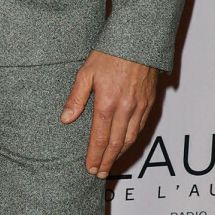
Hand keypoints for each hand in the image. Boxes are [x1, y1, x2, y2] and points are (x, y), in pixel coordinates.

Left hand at [61, 51, 158, 178]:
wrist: (138, 40)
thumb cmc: (109, 54)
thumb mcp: (85, 73)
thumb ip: (76, 98)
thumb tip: (66, 119)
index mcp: (107, 103)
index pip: (100, 138)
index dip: (95, 156)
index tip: (90, 168)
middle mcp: (126, 108)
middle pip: (116, 144)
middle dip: (107, 161)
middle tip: (99, 174)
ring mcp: (140, 106)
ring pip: (131, 138)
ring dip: (120, 154)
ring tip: (111, 164)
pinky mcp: (149, 102)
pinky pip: (141, 127)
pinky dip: (132, 141)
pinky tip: (125, 146)